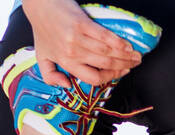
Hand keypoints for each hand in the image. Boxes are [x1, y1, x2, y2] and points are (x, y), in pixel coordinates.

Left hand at [21, 0, 140, 86]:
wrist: (38, 4)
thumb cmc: (42, 28)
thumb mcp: (42, 55)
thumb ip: (50, 74)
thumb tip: (67, 85)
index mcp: (65, 62)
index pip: (93, 78)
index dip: (110, 78)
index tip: (122, 72)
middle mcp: (72, 53)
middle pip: (105, 65)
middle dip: (124, 66)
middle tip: (136, 63)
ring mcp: (77, 38)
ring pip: (107, 52)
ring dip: (125, 55)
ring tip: (137, 55)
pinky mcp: (81, 23)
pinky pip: (103, 36)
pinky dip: (117, 42)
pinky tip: (127, 45)